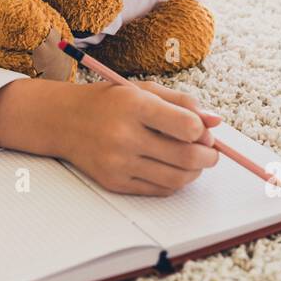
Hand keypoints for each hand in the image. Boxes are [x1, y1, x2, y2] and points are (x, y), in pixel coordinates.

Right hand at [57, 81, 221, 195]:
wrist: (63, 120)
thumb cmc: (109, 102)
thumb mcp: (143, 90)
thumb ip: (182, 103)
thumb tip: (216, 122)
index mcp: (134, 106)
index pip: (187, 127)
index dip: (203, 131)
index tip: (203, 130)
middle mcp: (124, 136)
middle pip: (187, 157)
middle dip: (209, 157)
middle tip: (211, 152)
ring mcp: (118, 163)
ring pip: (177, 179)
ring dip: (195, 172)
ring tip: (194, 161)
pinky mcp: (115, 182)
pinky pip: (159, 190)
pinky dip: (174, 182)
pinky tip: (172, 168)